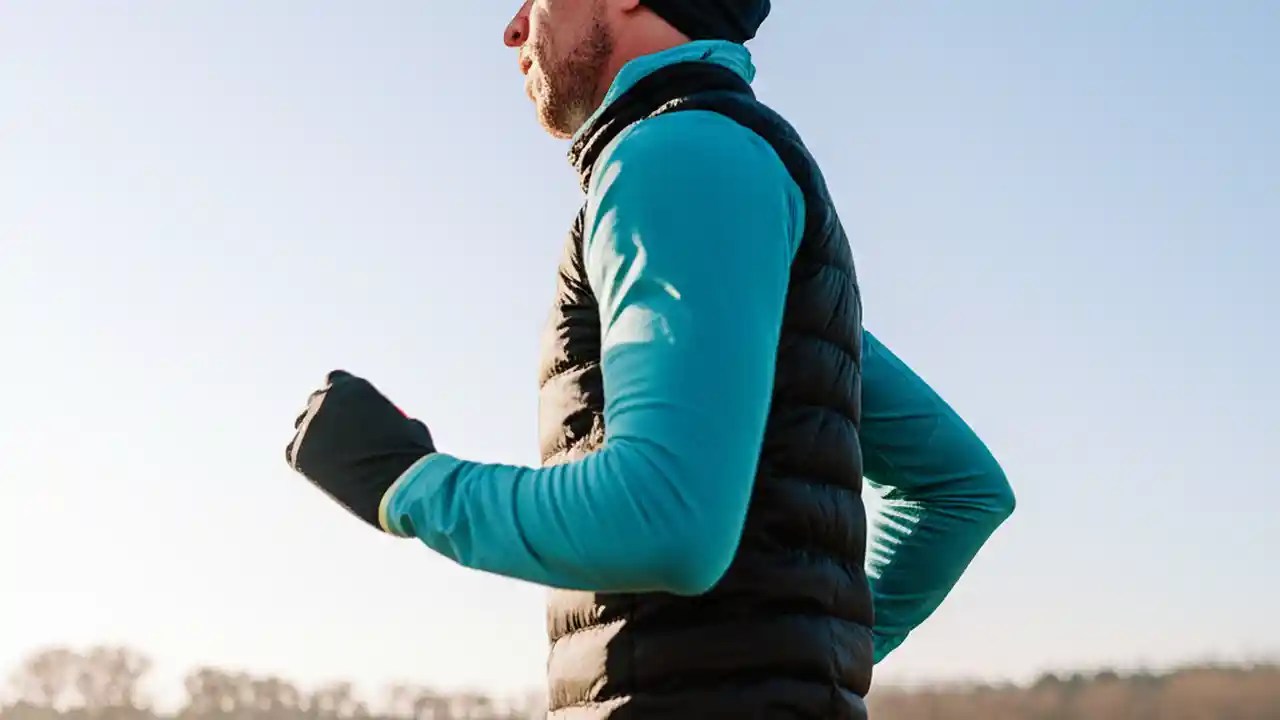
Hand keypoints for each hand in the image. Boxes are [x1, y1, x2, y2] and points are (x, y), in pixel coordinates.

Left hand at [286, 370, 435, 529]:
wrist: (398, 483)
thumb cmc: (411, 456)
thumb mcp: (406, 425)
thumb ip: (383, 418)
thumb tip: (383, 427)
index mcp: (353, 387)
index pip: (336, 381)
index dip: (342, 397)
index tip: (348, 410)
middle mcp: (326, 399)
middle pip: (317, 402)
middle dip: (325, 415)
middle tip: (337, 435)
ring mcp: (310, 426)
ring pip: (304, 427)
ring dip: (315, 437)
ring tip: (334, 458)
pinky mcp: (298, 452)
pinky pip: (295, 452)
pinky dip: (307, 460)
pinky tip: (327, 472)